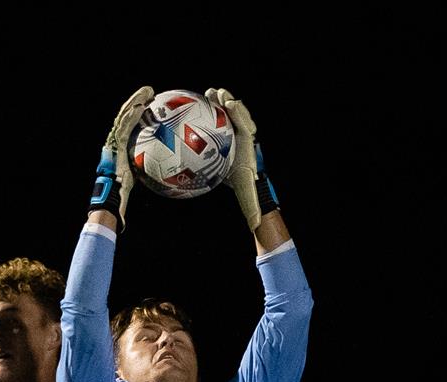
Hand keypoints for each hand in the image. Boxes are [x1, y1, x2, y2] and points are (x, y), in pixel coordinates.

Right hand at [89, 86, 153, 227]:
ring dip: (135, 101)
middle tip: (150, 91)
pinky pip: (125, 127)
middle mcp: (115, 141)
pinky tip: (142, 107)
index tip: (150, 102)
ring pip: (124, 116)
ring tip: (147, 91)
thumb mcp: (135, 179)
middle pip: (125, 115)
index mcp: (120, 146)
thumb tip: (155, 185)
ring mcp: (114, 141)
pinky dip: (132, 116)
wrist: (111, 196)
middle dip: (136, 100)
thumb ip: (143, 173)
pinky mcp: (115, 144)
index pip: (128, 124)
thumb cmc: (121, 193)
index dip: (137, 111)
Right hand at [205, 88, 276, 230]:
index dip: (239, 115)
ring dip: (218, 102)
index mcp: (248, 144)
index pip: (246, 126)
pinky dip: (206, 112)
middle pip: (237, 113)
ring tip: (208, 93)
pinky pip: (214, 118)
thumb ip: (251, 206)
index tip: (230, 106)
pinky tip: (191, 106)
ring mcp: (232, 128)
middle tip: (218, 94)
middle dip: (229, 103)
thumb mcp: (247, 193)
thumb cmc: (244, 182)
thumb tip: (255, 224)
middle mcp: (241, 133)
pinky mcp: (223, 128)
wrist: (244, 175)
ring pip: (225, 112)